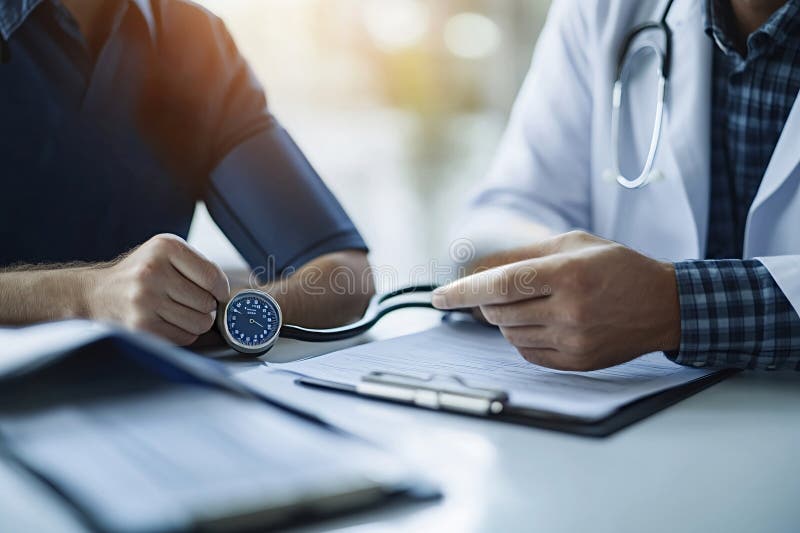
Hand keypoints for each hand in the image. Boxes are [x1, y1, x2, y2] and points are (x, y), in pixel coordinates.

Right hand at [86, 234, 229, 344]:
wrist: (97, 294)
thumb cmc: (141, 274)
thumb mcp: (166, 254)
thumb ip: (200, 268)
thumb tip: (232, 296)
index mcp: (165, 247)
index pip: (214, 277)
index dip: (221, 290)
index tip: (216, 293)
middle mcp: (153, 272)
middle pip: (208, 303)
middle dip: (206, 306)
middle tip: (189, 302)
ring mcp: (145, 301)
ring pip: (199, 323)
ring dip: (196, 322)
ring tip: (179, 311)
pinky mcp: (141, 326)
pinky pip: (184, 338)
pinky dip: (182, 333)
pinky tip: (167, 322)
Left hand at [432, 231, 679, 370]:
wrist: (663, 306)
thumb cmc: (616, 267)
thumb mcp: (573, 245)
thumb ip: (523, 255)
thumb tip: (479, 269)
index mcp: (567, 274)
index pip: (500, 284)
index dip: (463, 292)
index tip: (438, 299)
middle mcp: (569, 310)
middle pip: (499, 312)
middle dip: (488, 302)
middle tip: (501, 291)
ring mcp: (574, 341)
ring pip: (509, 334)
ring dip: (506, 319)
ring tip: (533, 304)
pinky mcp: (577, 363)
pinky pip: (527, 353)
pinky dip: (522, 337)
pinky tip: (542, 323)